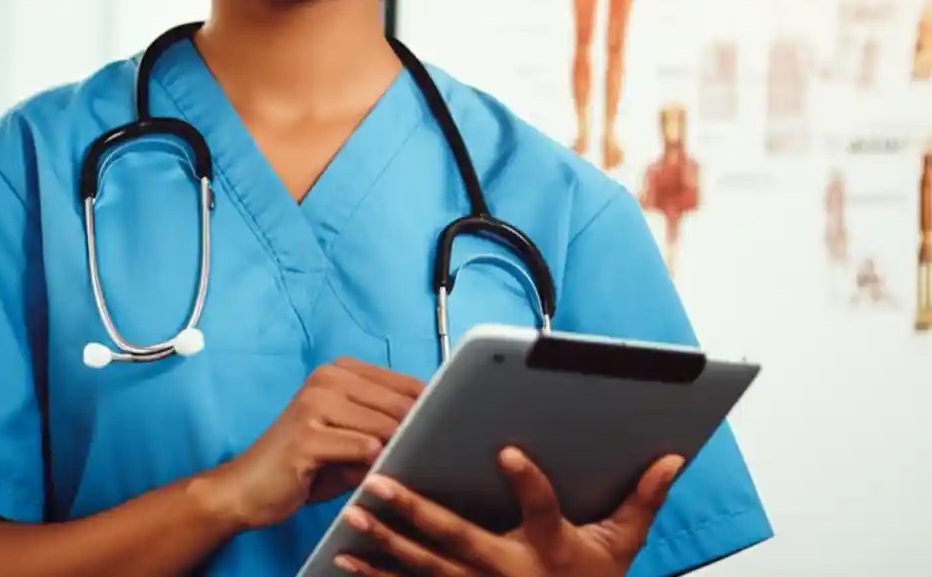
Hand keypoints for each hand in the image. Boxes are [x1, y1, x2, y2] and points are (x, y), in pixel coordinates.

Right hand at [208, 358, 423, 530]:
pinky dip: (373, 465)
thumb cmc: (305, 466)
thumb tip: (435, 431)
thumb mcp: (350, 440)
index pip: (405, 383)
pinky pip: (360, 448)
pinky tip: (374, 477)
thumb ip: (385, 427)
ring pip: (382, 426)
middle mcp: (327, 379)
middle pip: (398, 403)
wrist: (247, 488)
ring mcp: (314, 404)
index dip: (430, 410)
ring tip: (402, 470)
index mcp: (339, 371)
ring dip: (396, 451)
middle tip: (431, 458)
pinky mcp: (306, 435)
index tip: (446, 432)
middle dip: (417, 433)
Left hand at [335, 448, 684, 576]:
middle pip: (459, 538)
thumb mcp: (624, 546)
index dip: (529, 483)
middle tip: (380, 484)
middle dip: (417, 511)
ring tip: (351, 517)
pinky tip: (345, 557)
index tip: (509, 452)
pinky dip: (378, 574)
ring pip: (425, 565)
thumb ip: (642, 500)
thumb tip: (671, 459)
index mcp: (550, 548)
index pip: (543, 510)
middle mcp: (508, 571)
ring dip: (386, 542)